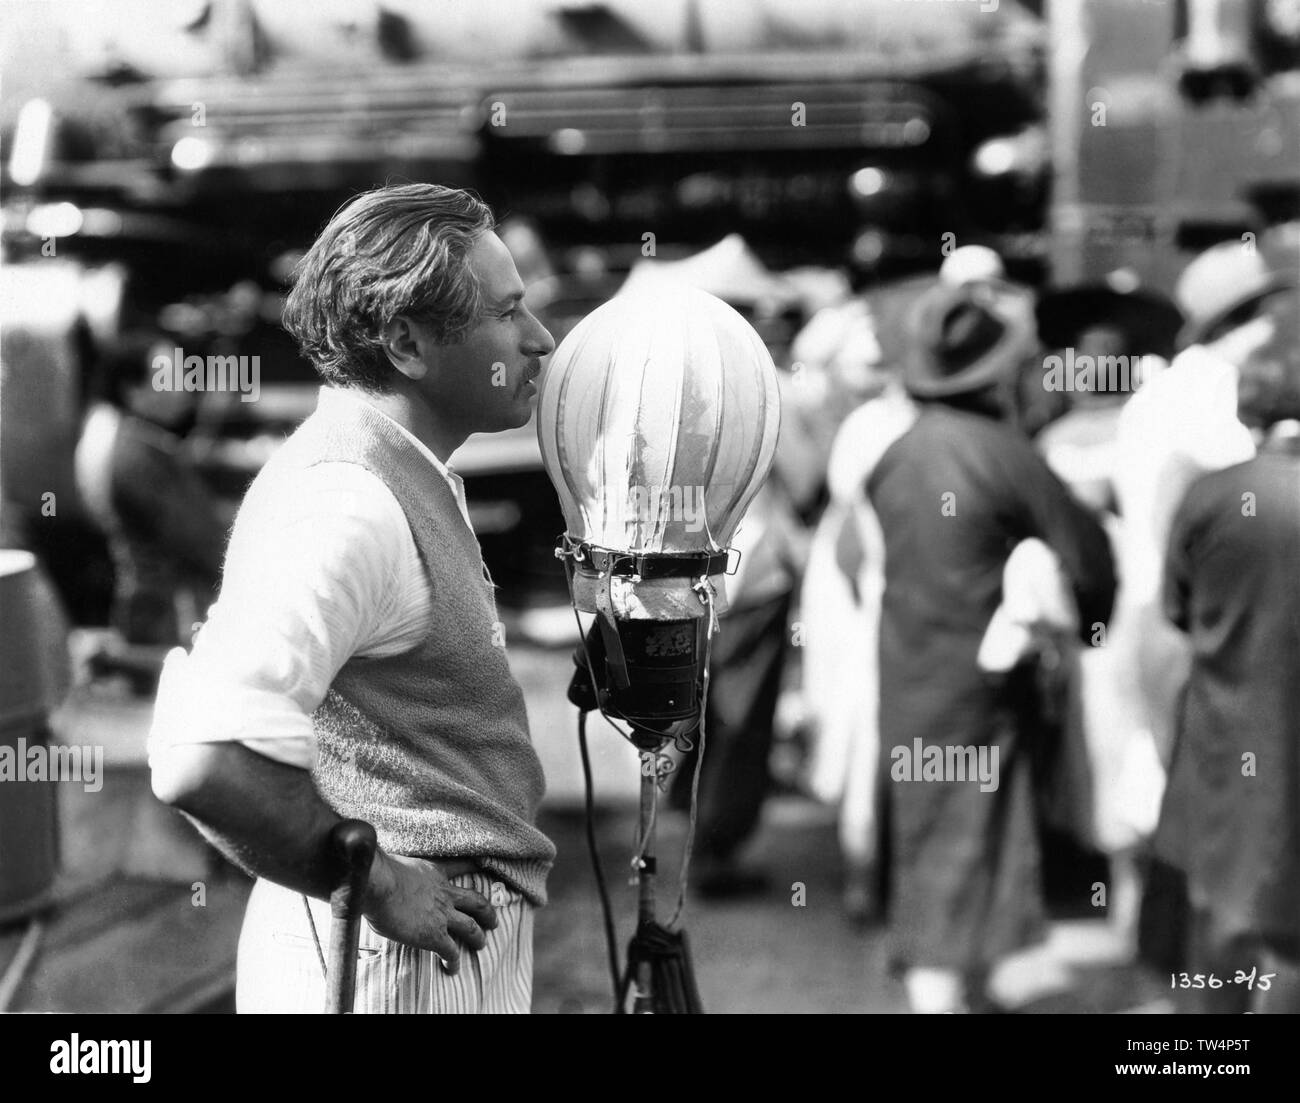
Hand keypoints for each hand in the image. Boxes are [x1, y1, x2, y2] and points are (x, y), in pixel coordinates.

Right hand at [362, 851, 497, 973]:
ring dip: (478, 937)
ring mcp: (443, 915)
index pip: (460, 867)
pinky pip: (450, 951)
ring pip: (471, 927)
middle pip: (476, 901)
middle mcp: (445, 894)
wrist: (380, 885)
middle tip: (492, 920)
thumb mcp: (397, 868)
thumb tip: (388, 880)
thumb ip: (402, 876)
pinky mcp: (434, 935)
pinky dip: (454, 961)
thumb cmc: (380, 875)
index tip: (482, 866)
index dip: (473, 867)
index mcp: (436, 873)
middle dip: (486, 911)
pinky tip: (453, 968)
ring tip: (481, 944)